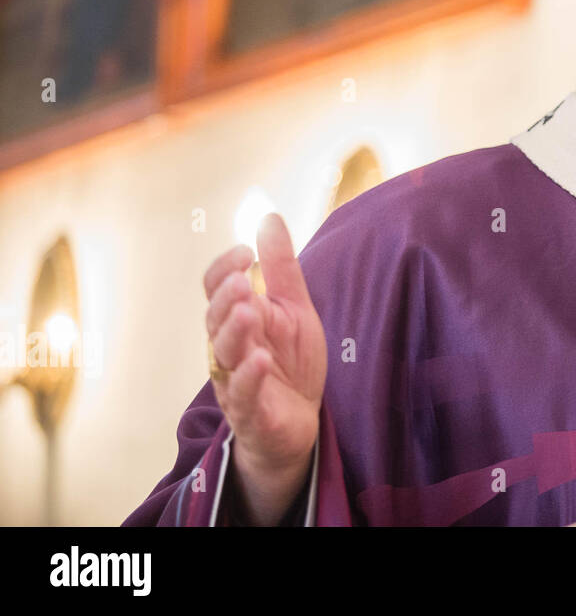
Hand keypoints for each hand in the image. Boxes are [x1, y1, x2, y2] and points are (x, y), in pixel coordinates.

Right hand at [204, 213, 326, 523]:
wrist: (300, 420)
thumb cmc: (290, 361)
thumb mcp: (294, 308)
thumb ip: (281, 267)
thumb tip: (268, 216)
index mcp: (236, 318)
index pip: (216, 288)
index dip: (226, 268)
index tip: (247, 252)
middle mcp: (227, 347)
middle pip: (214, 318)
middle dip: (227, 298)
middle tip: (244, 281)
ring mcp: (234, 380)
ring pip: (223, 354)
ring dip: (234, 331)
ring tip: (248, 310)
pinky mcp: (250, 412)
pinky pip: (243, 394)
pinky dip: (250, 376)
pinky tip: (261, 359)